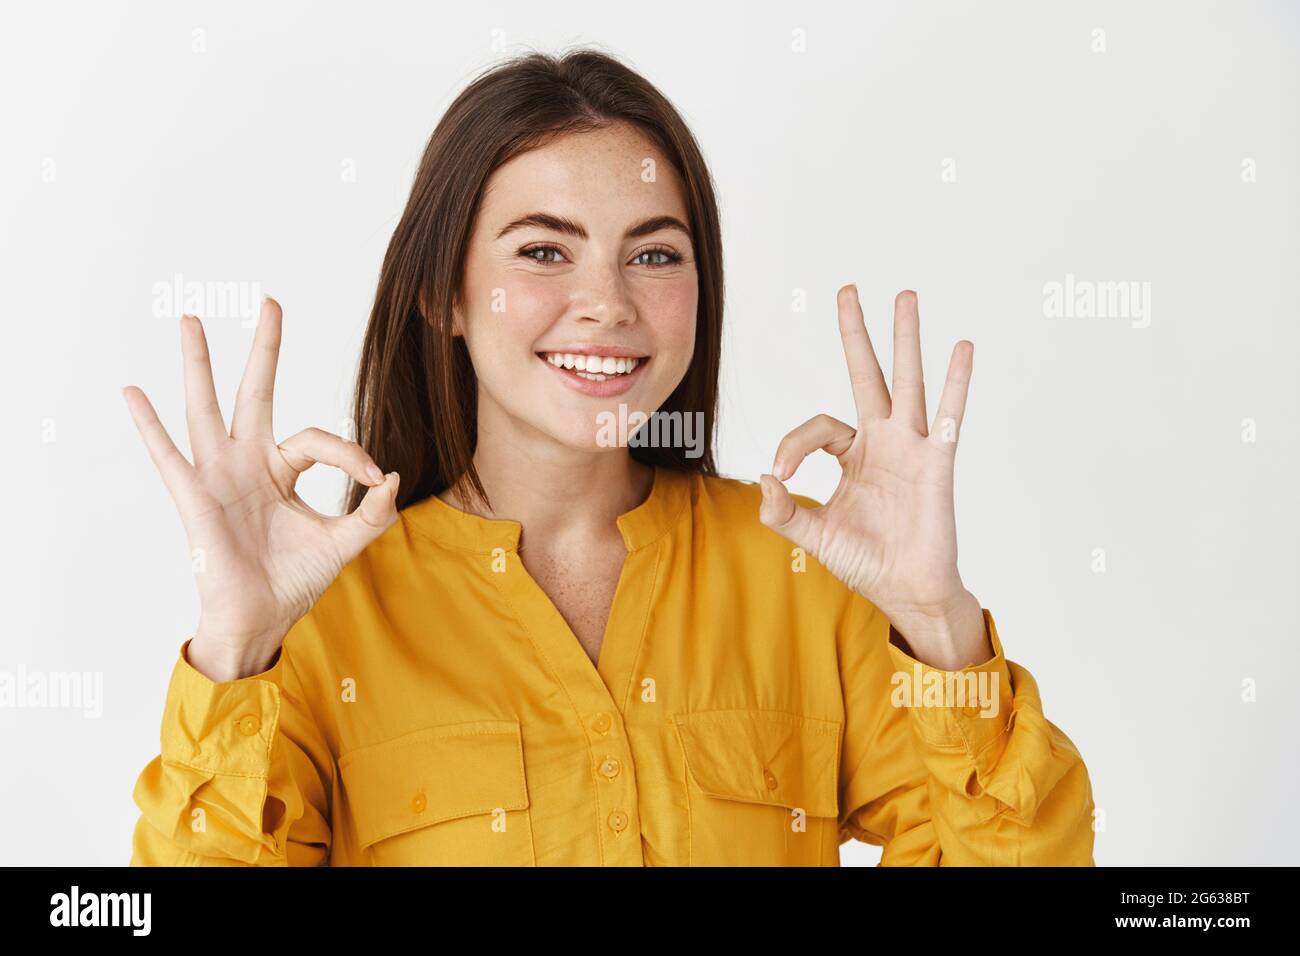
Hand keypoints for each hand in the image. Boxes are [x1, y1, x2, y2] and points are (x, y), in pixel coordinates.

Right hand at [123, 297, 399, 679]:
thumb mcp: (344, 543)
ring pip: (207, 409)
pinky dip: (149, 426)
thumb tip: (392, 477)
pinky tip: (132, 392)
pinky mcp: (195, 498)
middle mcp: (247, 462)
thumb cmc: (294, 580)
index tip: (375, 478)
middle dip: (264, 349)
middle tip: (270, 302)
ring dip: (199, 364)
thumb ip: (372, 512)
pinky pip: (168, 457)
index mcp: (282, 469)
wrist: (262, 618)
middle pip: (256, 393)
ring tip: (191, 319)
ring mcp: (218, 476)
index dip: (352, 455)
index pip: (319, 441)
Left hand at [757, 286, 988, 669]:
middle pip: (867, 375)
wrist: (906, 592)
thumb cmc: (866, 562)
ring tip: (905, 296)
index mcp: (853, 455)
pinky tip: (962, 348)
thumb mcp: (814, 536)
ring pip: (906, 382)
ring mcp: (912, 448)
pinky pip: (948, 417)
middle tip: (848, 289)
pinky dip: (956, 383)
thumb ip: (783, 512)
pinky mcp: (936, 464)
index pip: (819, 427)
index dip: (794, 445)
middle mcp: (883, 441)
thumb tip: (764, 480)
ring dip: (906, 339)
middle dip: (857, 333)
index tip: (783, 477)